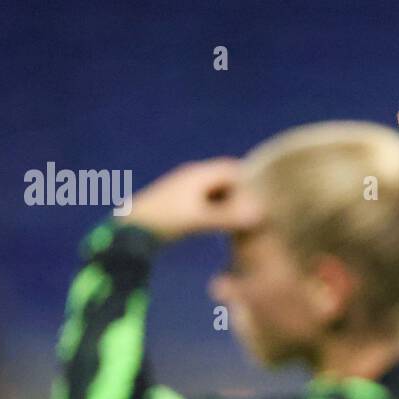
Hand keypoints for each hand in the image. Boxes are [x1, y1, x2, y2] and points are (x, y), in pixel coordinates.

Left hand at [120, 158, 260, 241]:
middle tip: (264, 208)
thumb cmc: (164, 220)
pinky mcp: (181, 202)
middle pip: (226, 180)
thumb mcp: (199, 219)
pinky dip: (220, 209)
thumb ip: (229, 217)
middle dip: (244, 192)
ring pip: (217, 191)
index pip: (233, 169)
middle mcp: (193, 177)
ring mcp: (186, 189)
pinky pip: (208, 201)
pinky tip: (227, 224)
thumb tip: (260, 215)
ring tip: (249, 218)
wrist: (129, 229)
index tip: (270, 193)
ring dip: (232, 202)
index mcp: (198, 174)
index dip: (252, 179)